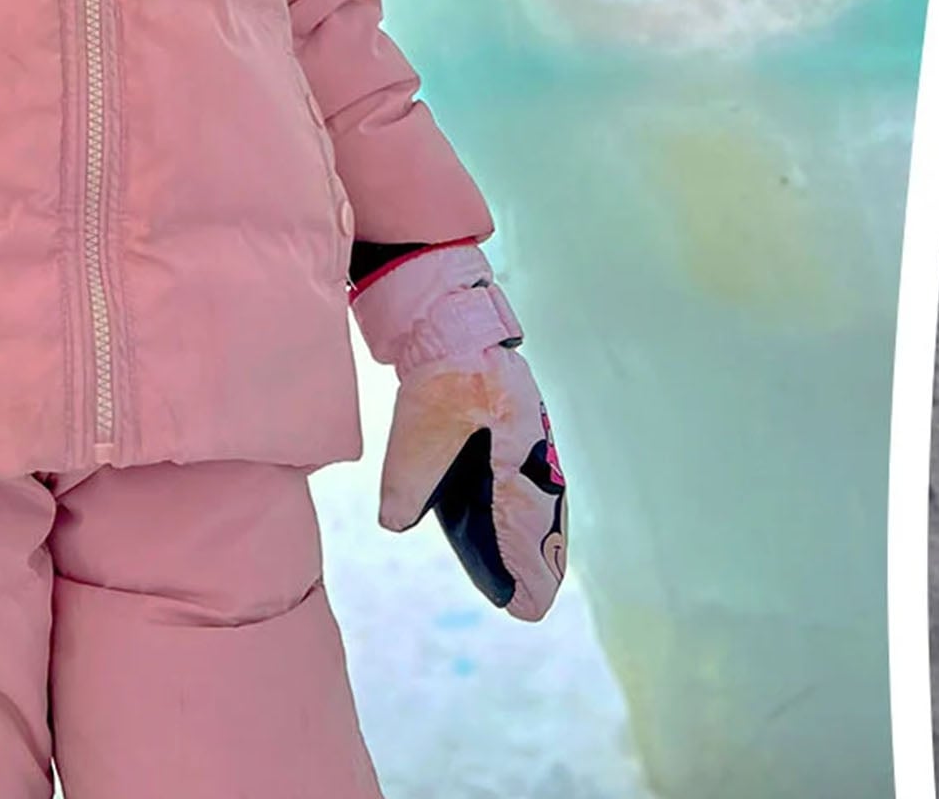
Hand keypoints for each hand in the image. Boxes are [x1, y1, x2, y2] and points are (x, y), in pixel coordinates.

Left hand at [353, 245, 568, 621]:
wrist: (452, 329)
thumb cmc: (436, 384)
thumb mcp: (415, 439)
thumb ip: (408, 488)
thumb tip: (397, 522)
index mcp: (513, 460)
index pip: (525, 527)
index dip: (527, 568)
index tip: (528, 607)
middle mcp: (530, 454)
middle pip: (541, 518)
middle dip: (538, 561)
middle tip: (536, 603)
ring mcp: (530, 441)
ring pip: (540, 499)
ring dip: (538, 537)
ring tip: (540, 571)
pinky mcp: (519, 430)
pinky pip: (532, 479)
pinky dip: (533, 507)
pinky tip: (525, 519)